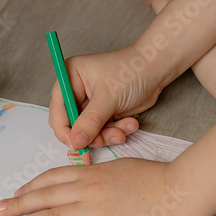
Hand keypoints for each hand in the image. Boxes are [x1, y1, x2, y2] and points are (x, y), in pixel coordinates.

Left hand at [0, 158, 191, 215]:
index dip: (30, 188)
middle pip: (45, 196)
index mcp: (91, 171)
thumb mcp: (118, 167)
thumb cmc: (152, 177)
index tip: (16, 195)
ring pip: (52, 214)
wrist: (175, 191)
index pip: (51, 178)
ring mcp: (95, 209)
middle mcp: (88, 188)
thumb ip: (95, 175)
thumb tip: (77, 182)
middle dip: (18, 204)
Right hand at [50, 46, 167, 150]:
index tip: (77, 145)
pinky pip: (103, 131)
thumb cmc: (131, 71)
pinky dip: (116, 132)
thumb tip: (76, 142)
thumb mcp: (108, 96)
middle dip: (90, 135)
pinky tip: (130, 124)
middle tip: (103, 141)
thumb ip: (90, 121)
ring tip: (123, 131)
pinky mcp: (104, 113)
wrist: (157, 70)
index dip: (65, 130)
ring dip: (106, 135)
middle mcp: (77, 91)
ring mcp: (90, 103)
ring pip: (89, 132)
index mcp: (70, 77)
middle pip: (72, 124)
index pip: (58, 110)